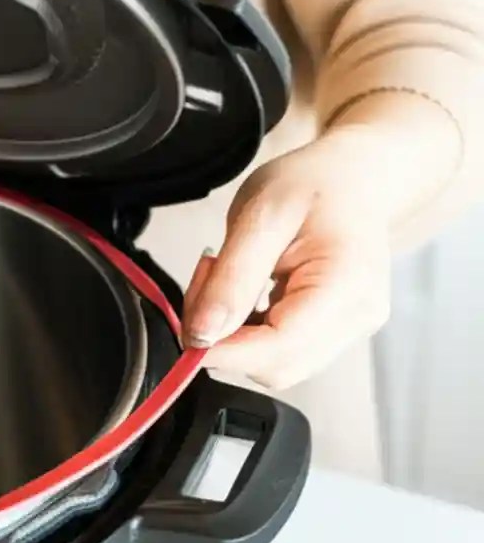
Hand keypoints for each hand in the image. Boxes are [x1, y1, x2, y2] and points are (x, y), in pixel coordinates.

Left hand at [182, 129, 397, 390]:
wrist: (353, 176)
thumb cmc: (311, 184)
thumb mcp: (260, 216)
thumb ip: (231, 279)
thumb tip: (201, 335)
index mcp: (346, 287)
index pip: (279, 349)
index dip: (223, 350)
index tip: (185, 328)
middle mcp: (356, 318)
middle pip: (275, 366)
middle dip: (224, 339)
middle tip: (206, 281)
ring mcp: (349, 329)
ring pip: (273, 364)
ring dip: (233, 335)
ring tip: (225, 278)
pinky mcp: (332, 331)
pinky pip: (278, 351)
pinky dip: (246, 331)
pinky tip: (241, 292)